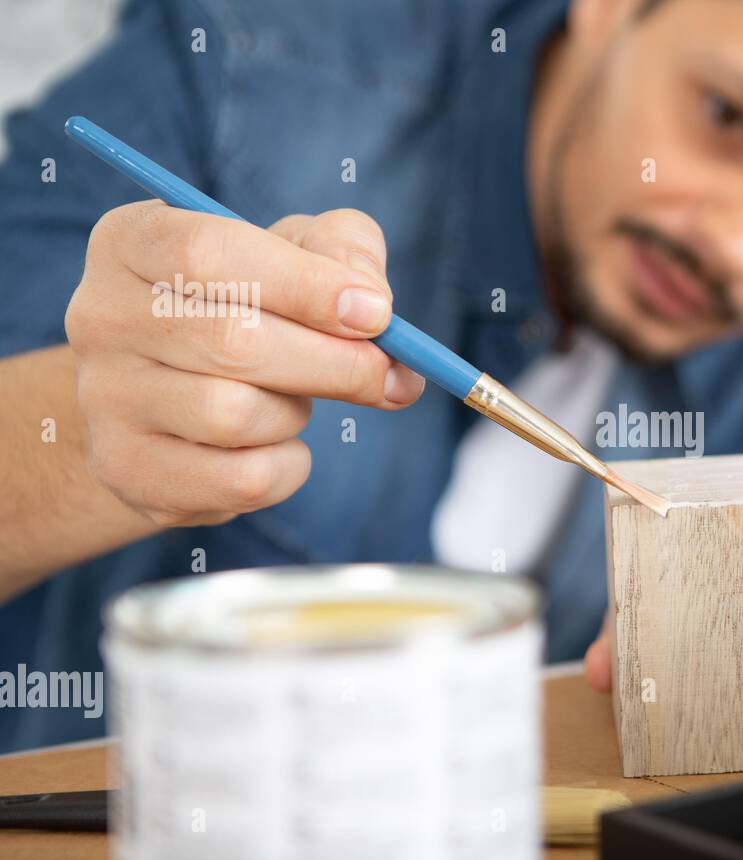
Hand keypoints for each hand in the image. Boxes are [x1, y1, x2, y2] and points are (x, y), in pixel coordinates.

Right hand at [64, 202, 423, 526]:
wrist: (168, 399)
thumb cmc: (247, 307)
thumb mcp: (294, 253)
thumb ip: (344, 251)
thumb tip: (373, 305)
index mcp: (132, 240)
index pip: (206, 252)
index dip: (305, 285)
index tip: (377, 313)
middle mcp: (101, 316)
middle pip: (233, 341)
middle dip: (334, 362)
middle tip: (387, 372)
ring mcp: (105, 398)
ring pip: (235, 415)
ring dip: (296, 413)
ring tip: (295, 401)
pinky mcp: (127, 470)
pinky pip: (240, 479)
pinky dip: (287, 467)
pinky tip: (279, 446)